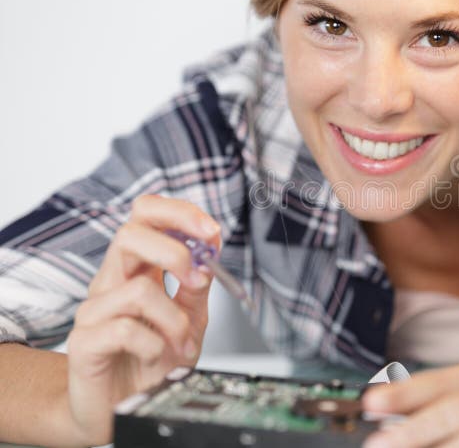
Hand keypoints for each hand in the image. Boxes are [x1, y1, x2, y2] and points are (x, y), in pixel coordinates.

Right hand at [65, 194, 219, 444]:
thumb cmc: (152, 362)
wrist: (120, 409)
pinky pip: (125, 330)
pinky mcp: (83, 342)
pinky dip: (154, 345)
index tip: (212, 233)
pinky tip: (155, 357)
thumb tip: (209, 258)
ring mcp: (95, 310)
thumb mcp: (189, 321)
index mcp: (138, 268)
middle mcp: (113, 282)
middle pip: (130, 232)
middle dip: (175, 250)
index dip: (179, 213)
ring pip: (138, 288)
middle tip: (198, 279)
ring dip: (174, 318)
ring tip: (181, 342)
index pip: (146, 215)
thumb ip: (197, 289)